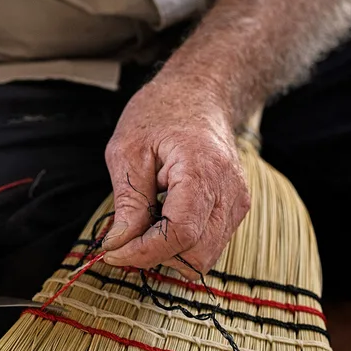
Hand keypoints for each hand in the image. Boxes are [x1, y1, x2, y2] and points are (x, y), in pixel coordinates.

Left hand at [102, 77, 250, 278]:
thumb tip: (118, 245)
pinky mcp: (235, 208)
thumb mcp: (128, 150)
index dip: (143, 252)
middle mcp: (229, 192)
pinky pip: (209, 244)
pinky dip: (182, 243)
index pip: (179, 233)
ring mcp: (238, 202)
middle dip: (155, 255)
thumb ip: (128, 201)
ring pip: (204, 257)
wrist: (198, 93)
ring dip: (169, 251)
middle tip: (123, 239)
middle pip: (196, 254)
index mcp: (202, 171)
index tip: (112, 253)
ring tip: (145, 219)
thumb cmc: (161, 112)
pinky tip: (163, 217)